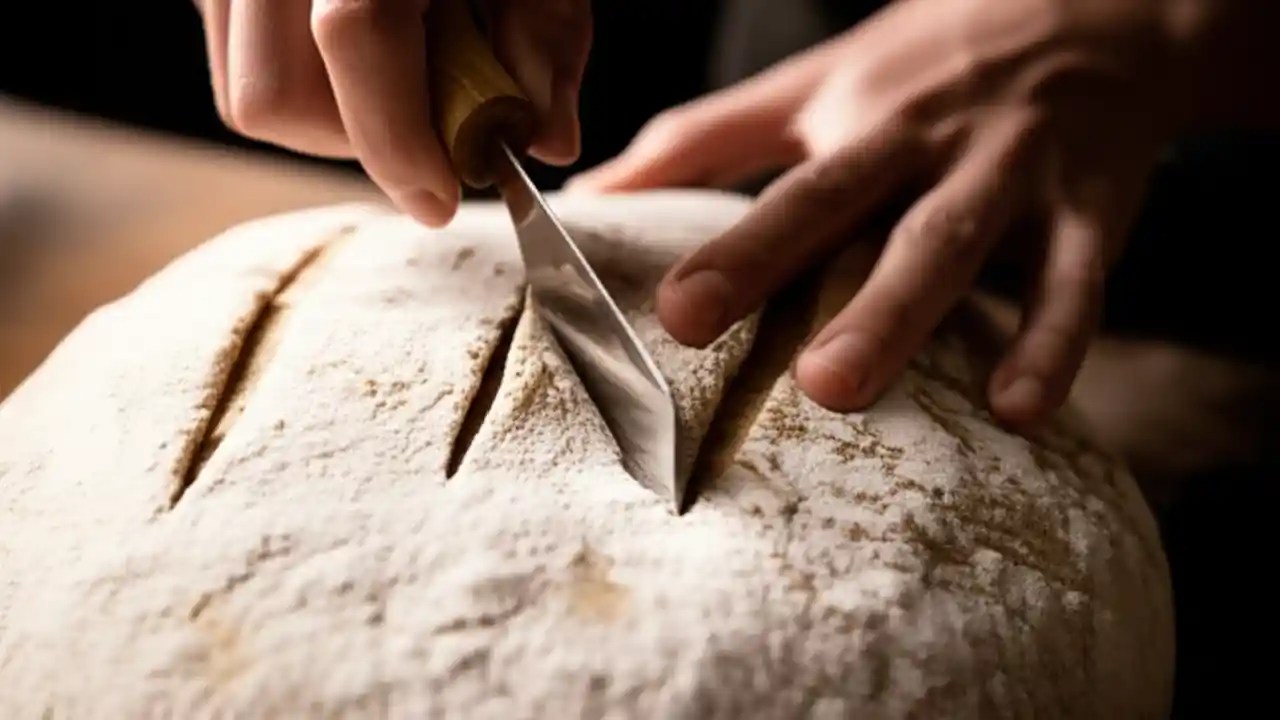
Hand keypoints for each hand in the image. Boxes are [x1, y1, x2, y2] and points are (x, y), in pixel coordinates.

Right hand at [193, 0, 591, 225]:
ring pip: (249, 92)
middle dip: (363, 138)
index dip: (400, 141)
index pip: (357, 34)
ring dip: (334, 117)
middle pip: (275, 95)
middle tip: (431, 121)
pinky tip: (363, 43)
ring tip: (400, 69)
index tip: (441, 200)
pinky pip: (240, 60)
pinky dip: (306, 80)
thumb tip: (542, 139)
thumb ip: (546, 38)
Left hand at [568, 0, 1192, 427]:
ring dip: (897, 316)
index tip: (673, 315)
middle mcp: (923, 143)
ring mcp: (1006, 173)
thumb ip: (708, 138)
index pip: (780, 185)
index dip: (729, 250)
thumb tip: (594, 192)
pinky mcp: (1089, 208)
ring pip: (948, 244)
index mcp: (856, 119)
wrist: (1102, 12)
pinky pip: (1075, 281)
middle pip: (849, 206)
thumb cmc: (933, 62)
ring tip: (845, 391)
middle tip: (749, 360)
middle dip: (794, 277)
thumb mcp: (819, 81)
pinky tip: (1021, 412)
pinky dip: (1051, 342)